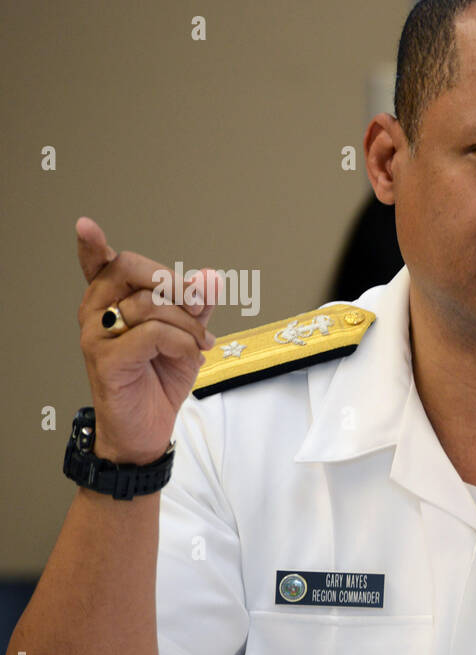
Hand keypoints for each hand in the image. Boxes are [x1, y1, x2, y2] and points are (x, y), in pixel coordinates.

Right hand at [75, 217, 220, 464]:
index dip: (91, 245)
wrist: (148, 429)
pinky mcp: (107, 359)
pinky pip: (153, 333)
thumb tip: (210, 277)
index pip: (99, 264)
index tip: (85, 225)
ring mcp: (96, 335)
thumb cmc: (160, 378)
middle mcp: (96, 312)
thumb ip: (196, 306)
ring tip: (200, 345)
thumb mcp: (186, 335)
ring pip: (149, 303)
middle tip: (199, 310)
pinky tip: (188, 356)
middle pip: (131, 269)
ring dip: (188, 324)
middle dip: (175, 284)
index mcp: (111, 301)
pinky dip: (182, 343)